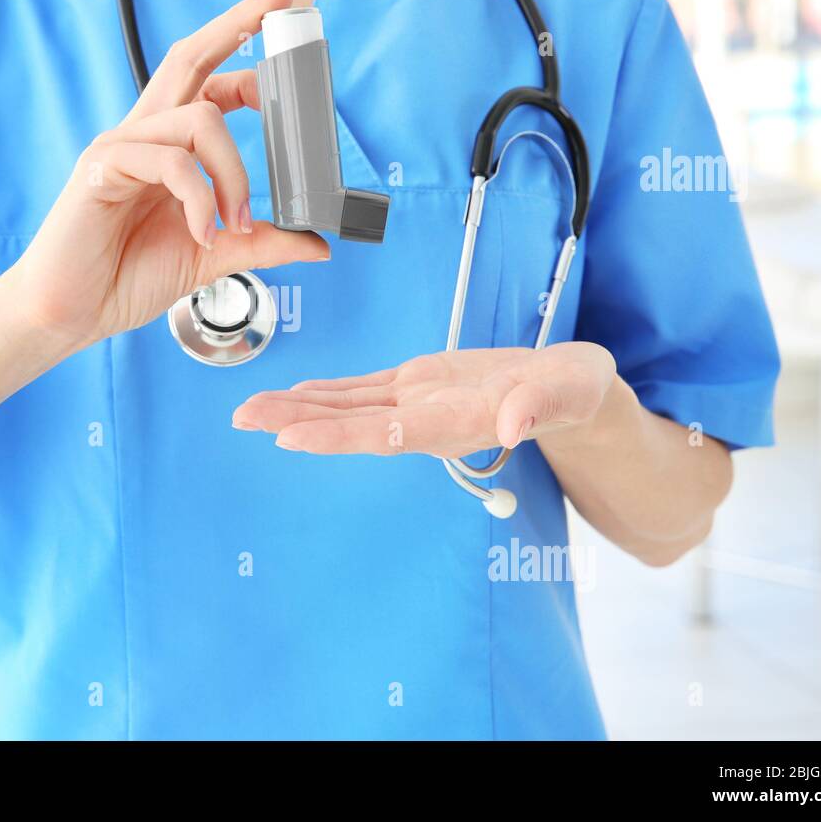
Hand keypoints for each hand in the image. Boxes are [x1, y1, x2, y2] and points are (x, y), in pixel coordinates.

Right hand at [0, 0, 328, 357]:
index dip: (246, 56)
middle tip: (281, 1)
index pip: (210, 83)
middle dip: (236, 24)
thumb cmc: (125, 278)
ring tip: (237, 222)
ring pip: (198, 119)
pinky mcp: (100, 167)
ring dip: (234, 172)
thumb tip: (317, 243)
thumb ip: (260, 242)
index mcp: (168, 147)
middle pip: (189, 57)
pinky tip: (203, 234)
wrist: (69, 314)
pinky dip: (199, 198)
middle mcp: (144, 135)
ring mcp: (120, 146)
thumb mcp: (212, 257)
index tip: (284, 28)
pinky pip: (169, 161)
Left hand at [232, 342, 616, 457]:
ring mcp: (418, 403)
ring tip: (249, 408)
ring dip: (299, 407)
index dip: (339, 435)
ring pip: (349, 406)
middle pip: (353, 424)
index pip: (389, 432)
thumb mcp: (573, 389)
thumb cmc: (576, 390)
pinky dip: (327, 390)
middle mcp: (426, 419)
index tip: (292, 439)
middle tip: (244, 419)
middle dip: (298, 422)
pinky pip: (364, 388)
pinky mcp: (418, 383)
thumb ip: (543, 405)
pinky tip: (295, 393)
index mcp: (457, 423)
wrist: (573, 389)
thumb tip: (513, 426)